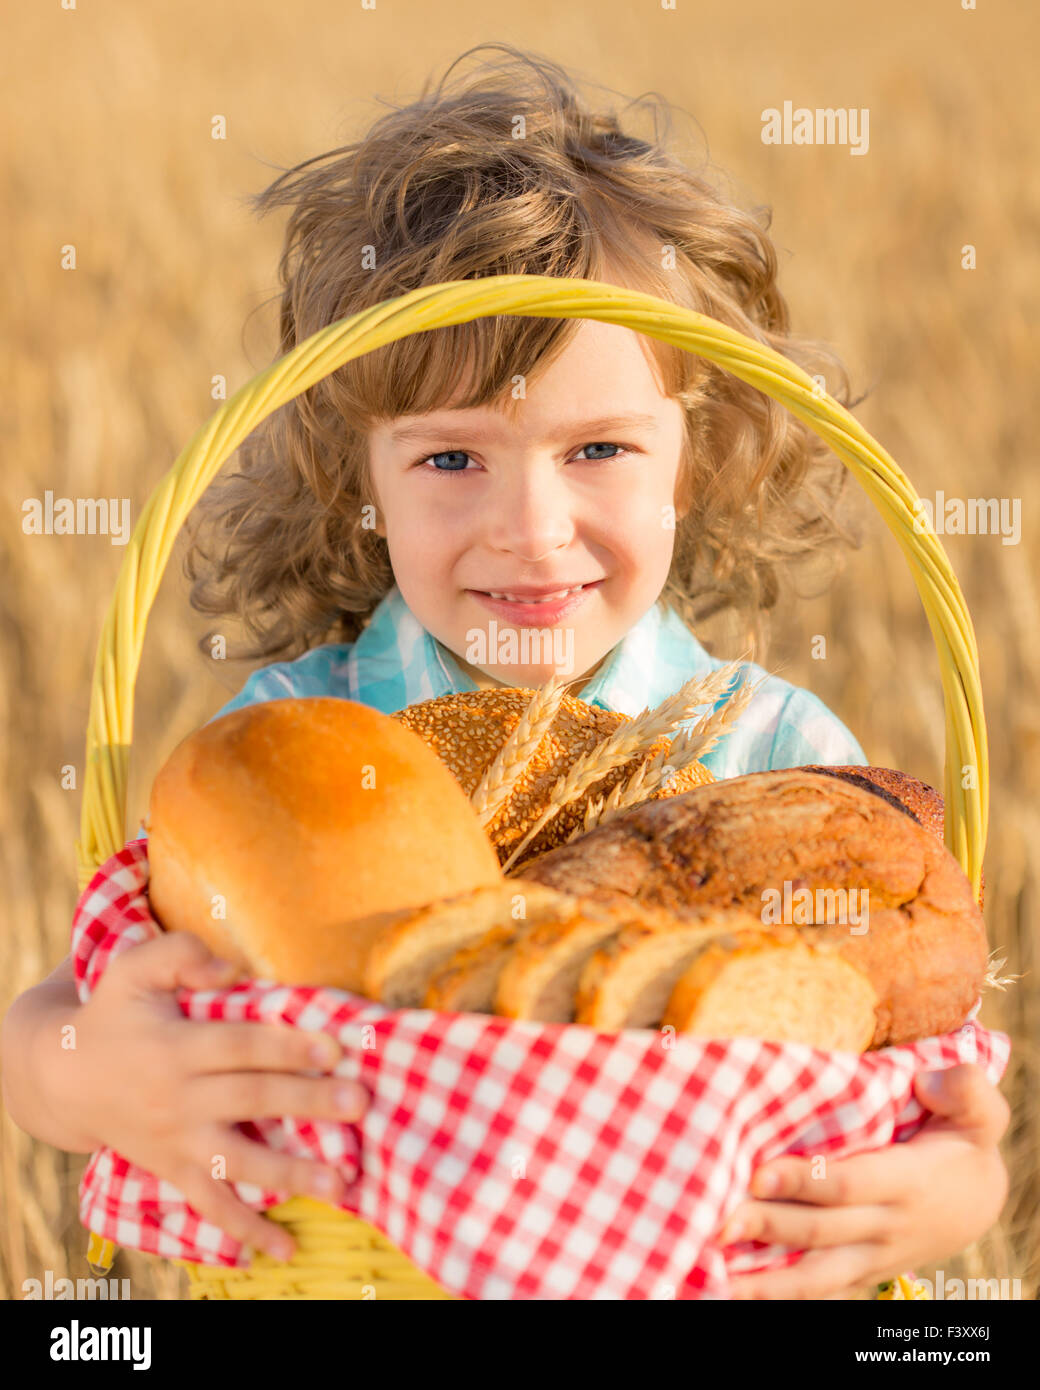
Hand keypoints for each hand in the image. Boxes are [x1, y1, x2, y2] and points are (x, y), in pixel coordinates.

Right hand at [60, 931, 369, 1260]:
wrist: (64, 1079)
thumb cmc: (114, 1012)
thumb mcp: (133, 968)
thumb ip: (180, 955)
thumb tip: (232, 969)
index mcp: (176, 1046)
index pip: (240, 1046)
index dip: (287, 1047)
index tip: (335, 1048)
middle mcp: (179, 1099)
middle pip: (251, 1101)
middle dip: (308, 1103)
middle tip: (360, 1104)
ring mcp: (177, 1142)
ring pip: (237, 1164)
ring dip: (290, 1176)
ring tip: (340, 1185)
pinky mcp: (175, 1171)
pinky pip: (211, 1207)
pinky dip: (246, 1232)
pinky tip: (285, 1248)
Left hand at [716, 1064, 1009, 1298]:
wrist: (979, 1201)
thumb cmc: (964, 1143)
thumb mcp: (979, 1111)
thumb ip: (965, 1089)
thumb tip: (927, 1081)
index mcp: (907, 1181)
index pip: (848, 1184)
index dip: (804, 1180)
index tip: (759, 1173)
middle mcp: (887, 1225)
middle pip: (821, 1230)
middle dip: (768, 1224)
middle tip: (721, 1219)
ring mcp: (873, 1256)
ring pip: (818, 1274)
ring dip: (768, 1278)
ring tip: (720, 1273)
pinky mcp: (862, 1270)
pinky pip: (822, 1289)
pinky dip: (784, 1294)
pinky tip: (741, 1290)